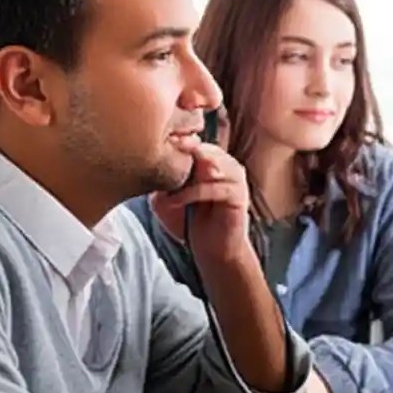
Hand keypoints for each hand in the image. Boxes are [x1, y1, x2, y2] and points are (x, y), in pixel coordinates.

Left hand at [151, 143, 252, 266]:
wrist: (211, 251)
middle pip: (204, 147)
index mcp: (210, 161)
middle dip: (182, 151)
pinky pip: (216, 187)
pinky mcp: (239, 196)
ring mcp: (235, 179)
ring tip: (168, 187)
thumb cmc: (189, 222)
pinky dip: (193, 193)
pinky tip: (176, 201)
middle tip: (161, 155)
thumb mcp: (166, 197)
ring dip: (187, 173)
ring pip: (212, 162)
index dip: (176, 141)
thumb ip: (163, 179)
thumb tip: (153, 162)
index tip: (155, 143)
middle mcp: (225, 165)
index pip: (194, 141)